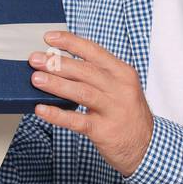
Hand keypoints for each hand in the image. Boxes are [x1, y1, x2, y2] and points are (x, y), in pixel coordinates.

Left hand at [27, 30, 153, 177]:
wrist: (147, 146)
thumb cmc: (127, 114)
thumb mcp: (121, 88)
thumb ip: (97, 76)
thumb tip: (61, 65)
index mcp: (123, 73)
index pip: (94, 51)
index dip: (70, 42)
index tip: (49, 37)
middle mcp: (120, 88)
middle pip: (85, 70)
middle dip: (57, 63)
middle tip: (35, 59)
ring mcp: (113, 109)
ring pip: (81, 92)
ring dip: (56, 84)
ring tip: (36, 79)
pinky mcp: (104, 130)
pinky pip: (77, 120)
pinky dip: (57, 114)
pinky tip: (41, 109)